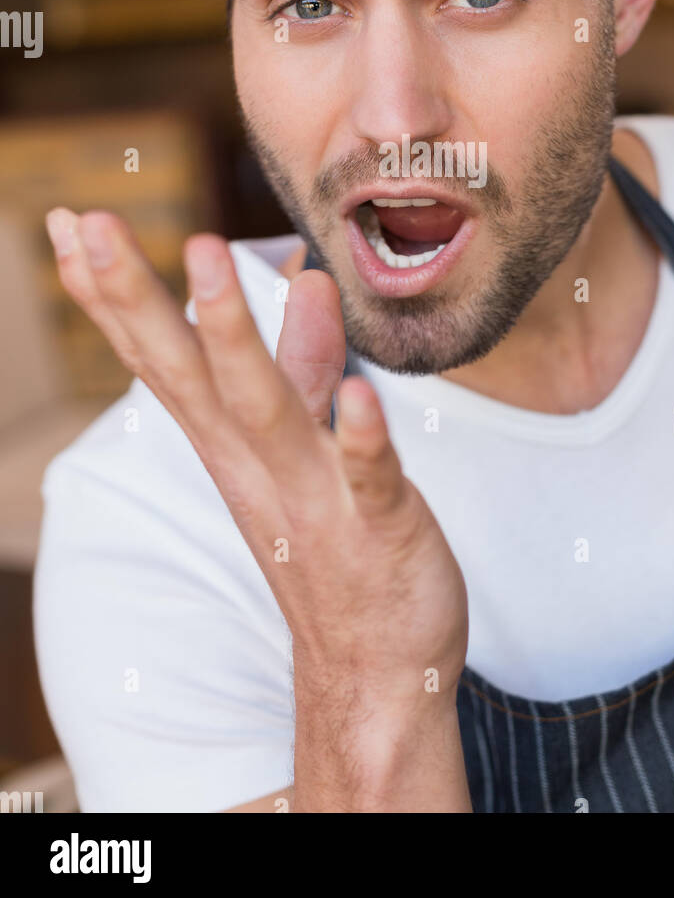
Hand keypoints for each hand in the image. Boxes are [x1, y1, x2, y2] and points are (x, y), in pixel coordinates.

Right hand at [45, 208, 470, 809]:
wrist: (371, 677)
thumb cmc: (333, 547)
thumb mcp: (310, 441)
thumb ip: (307, 360)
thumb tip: (308, 280)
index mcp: (230, 440)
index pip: (161, 354)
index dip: (114, 290)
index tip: (70, 220)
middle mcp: (254, 462)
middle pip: (185, 370)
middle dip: (136, 295)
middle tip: (90, 221)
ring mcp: (312, 495)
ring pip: (263, 408)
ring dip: (233, 335)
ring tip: (205, 259)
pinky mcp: (378, 528)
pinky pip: (368, 479)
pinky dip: (361, 440)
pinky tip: (366, 397)